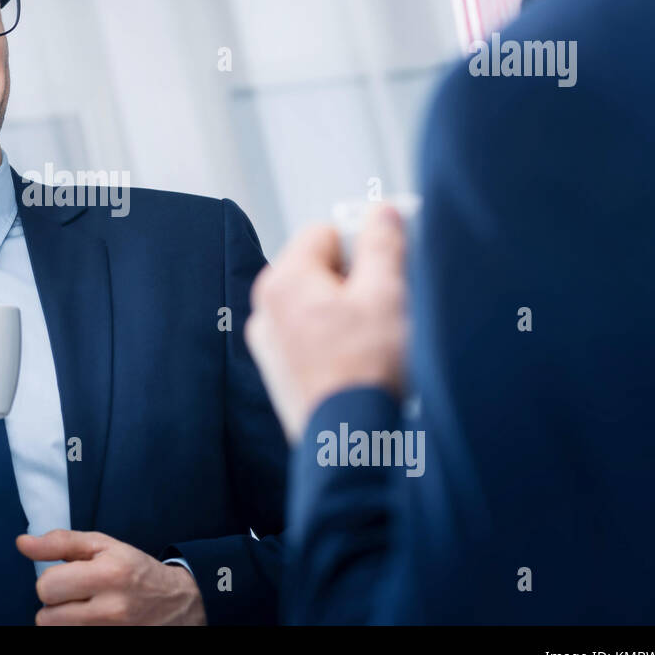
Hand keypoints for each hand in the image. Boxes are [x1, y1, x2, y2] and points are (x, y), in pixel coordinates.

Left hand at [16, 530, 205, 624]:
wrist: (178, 603)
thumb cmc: (135, 569)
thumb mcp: (103, 546)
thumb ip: (60, 543)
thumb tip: (22, 543)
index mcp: (108, 575)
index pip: (46, 587)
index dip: (51, 581)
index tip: (67, 578)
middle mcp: (111, 609)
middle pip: (46, 619)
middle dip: (54, 606)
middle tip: (75, 596)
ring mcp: (112, 632)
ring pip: (56, 633)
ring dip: (62, 622)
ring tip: (82, 611)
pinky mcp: (112, 643)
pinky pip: (73, 640)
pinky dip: (75, 630)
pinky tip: (90, 622)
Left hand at [246, 204, 407, 442]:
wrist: (353, 440)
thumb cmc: (365, 372)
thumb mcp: (386, 293)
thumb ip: (383, 244)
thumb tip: (381, 214)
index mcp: (283, 281)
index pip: (325, 232)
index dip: (362, 240)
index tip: (388, 255)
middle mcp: (266, 310)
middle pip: (319, 268)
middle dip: (356, 277)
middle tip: (388, 299)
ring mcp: (270, 345)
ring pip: (316, 304)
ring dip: (348, 310)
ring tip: (377, 335)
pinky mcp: (282, 373)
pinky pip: (311, 337)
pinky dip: (335, 339)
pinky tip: (362, 359)